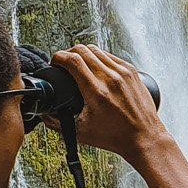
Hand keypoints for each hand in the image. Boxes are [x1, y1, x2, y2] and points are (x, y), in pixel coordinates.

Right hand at [51, 44, 169, 163]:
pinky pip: (110, 55)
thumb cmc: (117, 137)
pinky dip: (99, 57)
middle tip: (64, 63)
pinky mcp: (132, 71)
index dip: (57, 57)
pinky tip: (95, 66)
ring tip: (78, 64)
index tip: (54, 63)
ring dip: (83, 53)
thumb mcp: (81, 132)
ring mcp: (123, 73)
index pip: (72, 60)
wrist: (144, 138)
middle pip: (82, 50)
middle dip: (68, 53)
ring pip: (96, 49)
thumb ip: (57, 123)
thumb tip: (44, 114)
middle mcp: (111, 79)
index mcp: (96, 92)